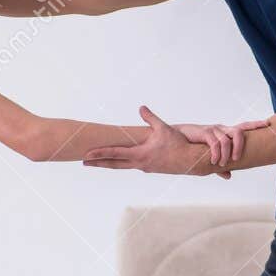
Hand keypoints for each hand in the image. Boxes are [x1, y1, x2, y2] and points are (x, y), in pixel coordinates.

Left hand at [84, 105, 219, 175]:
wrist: (191, 161)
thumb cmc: (178, 145)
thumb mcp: (164, 128)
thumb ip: (151, 118)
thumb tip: (141, 107)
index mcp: (140, 154)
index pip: (115, 154)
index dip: (100, 154)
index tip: (88, 154)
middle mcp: (140, 163)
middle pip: (114, 164)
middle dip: (98, 163)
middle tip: (84, 162)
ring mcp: (144, 168)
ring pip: (121, 166)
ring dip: (108, 164)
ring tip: (97, 162)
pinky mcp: (149, 168)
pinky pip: (131, 165)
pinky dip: (121, 163)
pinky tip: (118, 160)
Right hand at [174, 119, 270, 172]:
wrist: (178, 138)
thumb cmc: (195, 147)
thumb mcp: (210, 158)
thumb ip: (219, 167)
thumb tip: (229, 176)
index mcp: (226, 133)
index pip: (243, 127)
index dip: (256, 125)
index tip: (268, 124)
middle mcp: (222, 129)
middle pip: (239, 132)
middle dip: (241, 146)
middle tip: (236, 159)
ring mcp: (214, 130)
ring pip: (227, 140)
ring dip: (226, 154)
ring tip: (221, 164)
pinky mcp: (205, 132)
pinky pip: (215, 143)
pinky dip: (216, 154)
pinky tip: (213, 162)